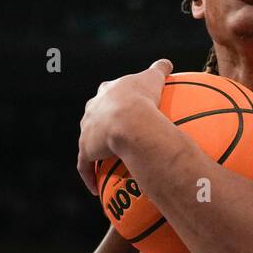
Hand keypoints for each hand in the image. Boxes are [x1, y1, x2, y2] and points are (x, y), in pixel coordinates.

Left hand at [77, 58, 172, 193]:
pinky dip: (89, 176)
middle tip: (107, 134)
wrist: (129, 121)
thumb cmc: (143, 99)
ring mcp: (87, 130)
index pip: (107, 94)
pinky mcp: (85, 149)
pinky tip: (93, 189)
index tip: (118, 106)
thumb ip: (159, 69)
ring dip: (93, 151)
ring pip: (88, 141)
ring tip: (100, 162)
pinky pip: (85, 166)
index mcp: (107, 92)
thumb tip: (167, 63)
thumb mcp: (153, 79)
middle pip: (94, 116)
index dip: (113, 100)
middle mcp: (93, 109)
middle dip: (98, 124)